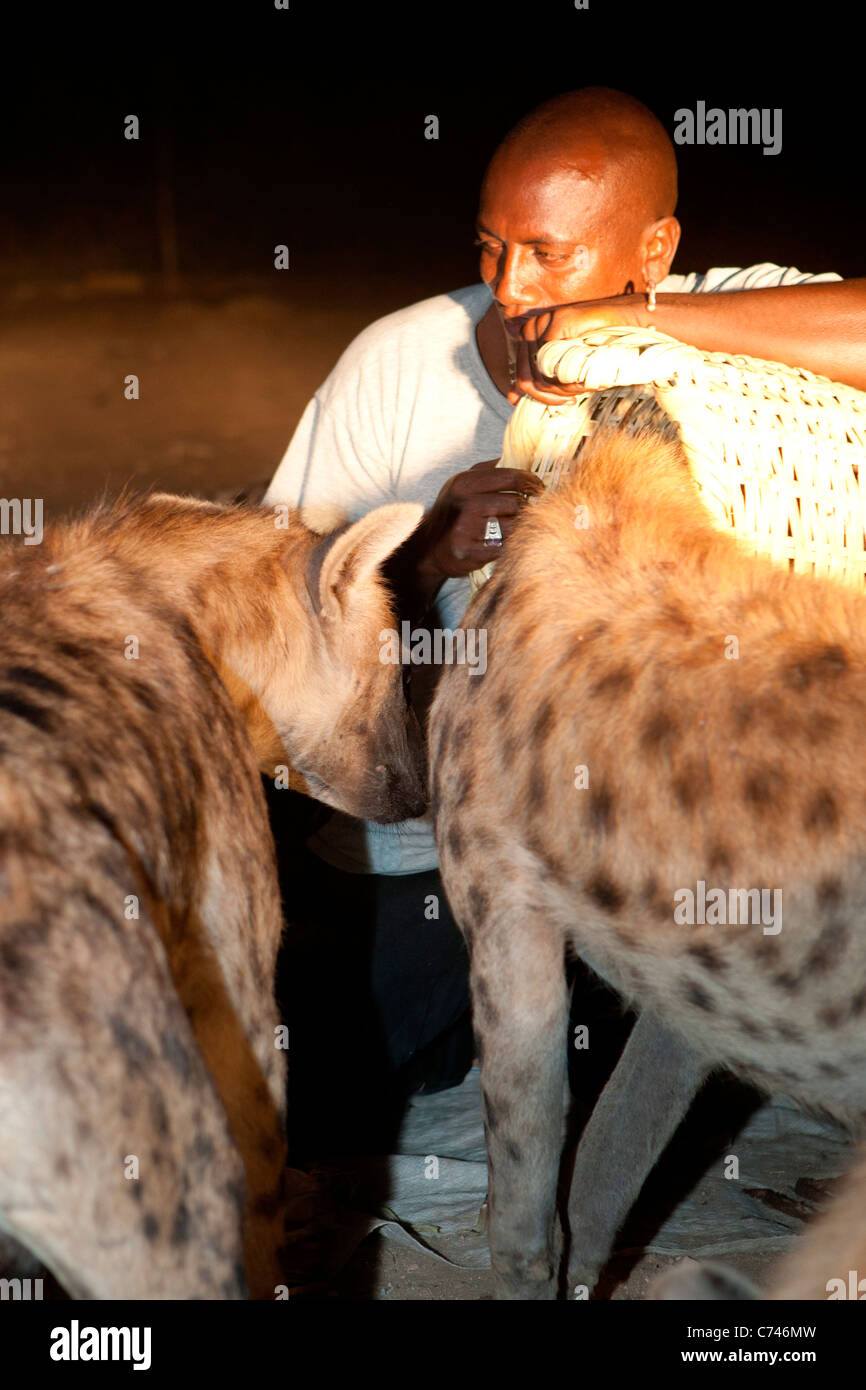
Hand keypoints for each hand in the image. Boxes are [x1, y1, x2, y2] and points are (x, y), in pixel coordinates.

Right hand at [414, 459, 544, 585]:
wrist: (429, 547)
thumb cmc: (452, 513)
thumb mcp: (463, 485)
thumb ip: (488, 470)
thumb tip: (520, 456)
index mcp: (464, 483)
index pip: (510, 477)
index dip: (531, 482)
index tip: (540, 487)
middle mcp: (465, 504)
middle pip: (516, 504)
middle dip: (525, 508)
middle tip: (525, 512)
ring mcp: (467, 530)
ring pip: (513, 527)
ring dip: (518, 528)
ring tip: (511, 528)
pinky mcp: (470, 552)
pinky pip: (504, 548)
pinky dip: (507, 546)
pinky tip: (500, 544)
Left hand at [507, 293, 649, 405]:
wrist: (632, 324)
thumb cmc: (601, 348)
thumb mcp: (568, 368)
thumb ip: (540, 379)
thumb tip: (512, 397)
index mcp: (530, 335)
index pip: (520, 375)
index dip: (539, 396)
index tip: (563, 400)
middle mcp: (533, 327)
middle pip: (526, 378)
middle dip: (550, 396)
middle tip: (570, 398)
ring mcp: (544, 323)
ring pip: (539, 376)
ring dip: (562, 390)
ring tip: (581, 388)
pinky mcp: (558, 323)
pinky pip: (552, 366)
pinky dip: (569, 381)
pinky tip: (584, 380)